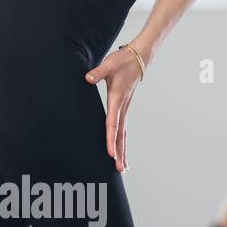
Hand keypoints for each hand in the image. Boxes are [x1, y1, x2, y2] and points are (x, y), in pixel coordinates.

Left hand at [84, 44, 145, 171]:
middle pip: (121, 134)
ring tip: (122, 167)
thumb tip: (88, 78)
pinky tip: (120, 150)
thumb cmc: (122, 61)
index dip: (110, 138)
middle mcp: (123, 107)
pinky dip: (122, 141)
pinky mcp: (124, 107)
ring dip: (122, 150)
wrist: (138, 57)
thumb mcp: (109, 65)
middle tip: (119, 169)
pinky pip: (123, 128)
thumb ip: (98, 72)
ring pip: (123, 134)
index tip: (109, 152)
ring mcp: (125, 108)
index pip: (113, 123)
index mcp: (117, 99)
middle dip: (119, 152)